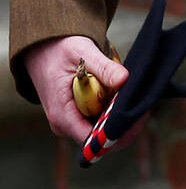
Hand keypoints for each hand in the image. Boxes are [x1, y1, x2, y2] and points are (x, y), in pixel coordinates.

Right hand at [23, 35, 147, 150]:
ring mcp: (70, 121)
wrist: (40, 48)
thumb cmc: (58, 50)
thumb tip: (124, 80)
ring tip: (132, 96)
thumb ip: (103, 68)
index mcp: (62, 115)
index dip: (118, 132)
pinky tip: (121, 95)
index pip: (93, 140)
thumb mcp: (81, 53)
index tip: (137, 116)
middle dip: (123, 123)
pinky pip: (98, 119)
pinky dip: (111, 109)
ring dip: (118, 115)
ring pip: (101, 128)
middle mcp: (65, 124)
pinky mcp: (76, 115)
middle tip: (142, 103)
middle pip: (101, 137)